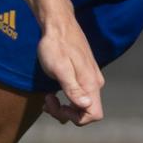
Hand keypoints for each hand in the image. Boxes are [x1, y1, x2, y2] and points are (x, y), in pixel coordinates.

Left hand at [36, 12, 103, 126]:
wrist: (58, 24)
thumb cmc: (55, 45)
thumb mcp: (59, 68)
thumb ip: (74, 88)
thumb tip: (87, 105)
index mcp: (91, 83)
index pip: (94, 114)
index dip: (76, 118)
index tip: (59, 106)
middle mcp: (95, 83)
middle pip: (86, 112)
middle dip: (66, 113)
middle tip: (47, 100)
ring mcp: (91, 78)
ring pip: (82, 105)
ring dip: (64, 107)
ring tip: (48, 97)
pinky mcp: (84, 75)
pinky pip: (79, 96)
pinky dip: (66, 100)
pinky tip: (52, 94)